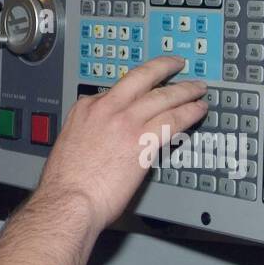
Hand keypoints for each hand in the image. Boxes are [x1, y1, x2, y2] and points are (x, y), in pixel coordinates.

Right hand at [36, 56, 206, 229]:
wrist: (68, 200)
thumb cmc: (64, 183)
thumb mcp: (70, 144)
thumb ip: (89, 133)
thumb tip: (101, 139)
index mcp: (85, 109)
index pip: (115, 89)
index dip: (135, 88)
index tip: (145, 89)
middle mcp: (107, 109)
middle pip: (142, 78)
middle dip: (163, 67)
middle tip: (176, 64)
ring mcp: (126, 123)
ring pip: (163, 97)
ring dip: (185, 90)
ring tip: (198, 89)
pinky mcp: (143, 141)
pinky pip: (173, 120)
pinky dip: (190, 113)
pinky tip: (198, 110)